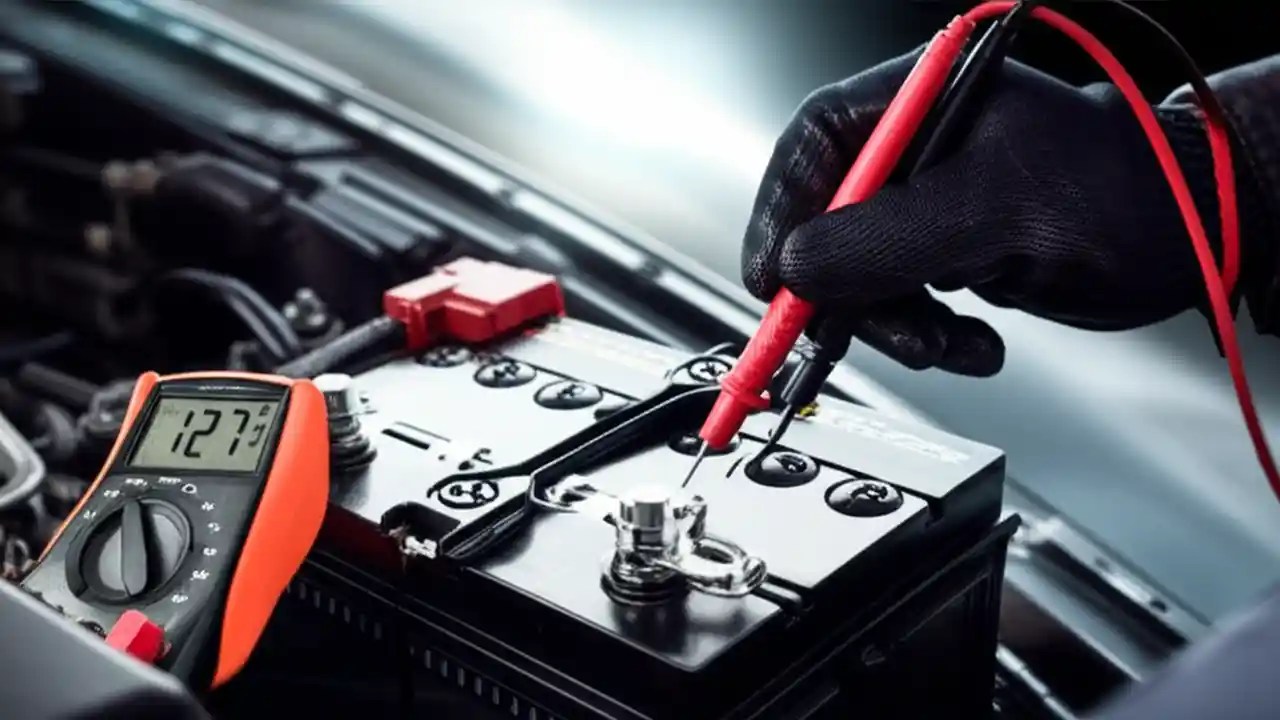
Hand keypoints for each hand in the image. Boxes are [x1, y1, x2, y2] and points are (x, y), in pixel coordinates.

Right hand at [742, 50, 1221, 375]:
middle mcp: (916, 148)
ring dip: (896, 326)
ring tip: (948, 343)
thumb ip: (882, 240)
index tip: (771, 279)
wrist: (1189, 241)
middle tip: (870, 330)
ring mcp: (930, 203)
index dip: (782, 214)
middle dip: (849, 290)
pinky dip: (927, 337)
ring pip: (860, 274)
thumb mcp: (990, 212)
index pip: (815, 145)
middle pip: (828, 221)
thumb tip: (795, 268)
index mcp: (920, 99)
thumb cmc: (1119, 196)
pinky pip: (901, 303)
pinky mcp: (947, 251)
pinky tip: (973, 343)